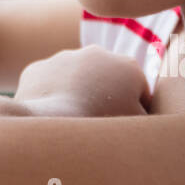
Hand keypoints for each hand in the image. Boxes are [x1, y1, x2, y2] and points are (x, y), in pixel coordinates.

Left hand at [13, 45, 151, 117]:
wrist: (51, 124)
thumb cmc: (103, 128)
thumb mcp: (141, 127)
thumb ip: (148, 118)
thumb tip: (147, 119)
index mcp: (128, 66)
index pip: (138, 92)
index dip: (134, 114)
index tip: (123, 131)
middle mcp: (96, 53)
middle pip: (105, 81)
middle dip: (103, 100)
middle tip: (98, 128)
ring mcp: (63, 58)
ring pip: (74, 82)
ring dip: (75, 98)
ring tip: (72, 127)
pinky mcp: (37, 70)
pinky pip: (47, 88)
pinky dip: (50, 101)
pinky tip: (50, 122)